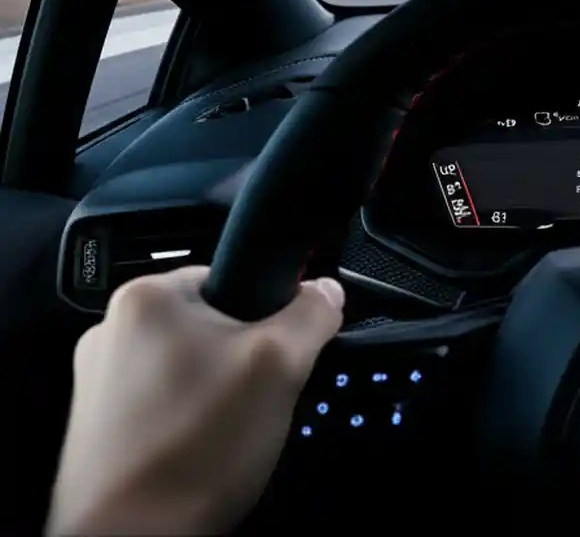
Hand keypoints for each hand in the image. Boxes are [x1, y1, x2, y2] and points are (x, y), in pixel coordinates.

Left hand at [47, 267, 343, 535]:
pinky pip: (171, 406)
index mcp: (146, 298)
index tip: (280, 351)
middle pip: (214, 326)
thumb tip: (327, 292)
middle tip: (259, 399)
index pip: (232, 276)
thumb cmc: (191, 453)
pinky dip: (194, 423)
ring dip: (221, 395)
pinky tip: (204, 451)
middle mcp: (112, 331)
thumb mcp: (280, 366)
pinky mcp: (106, 424)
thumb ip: (311, 315)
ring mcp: (103, 381)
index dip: (271, 314)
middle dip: (246, 361)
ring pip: (194, 369)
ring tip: (229, 432)